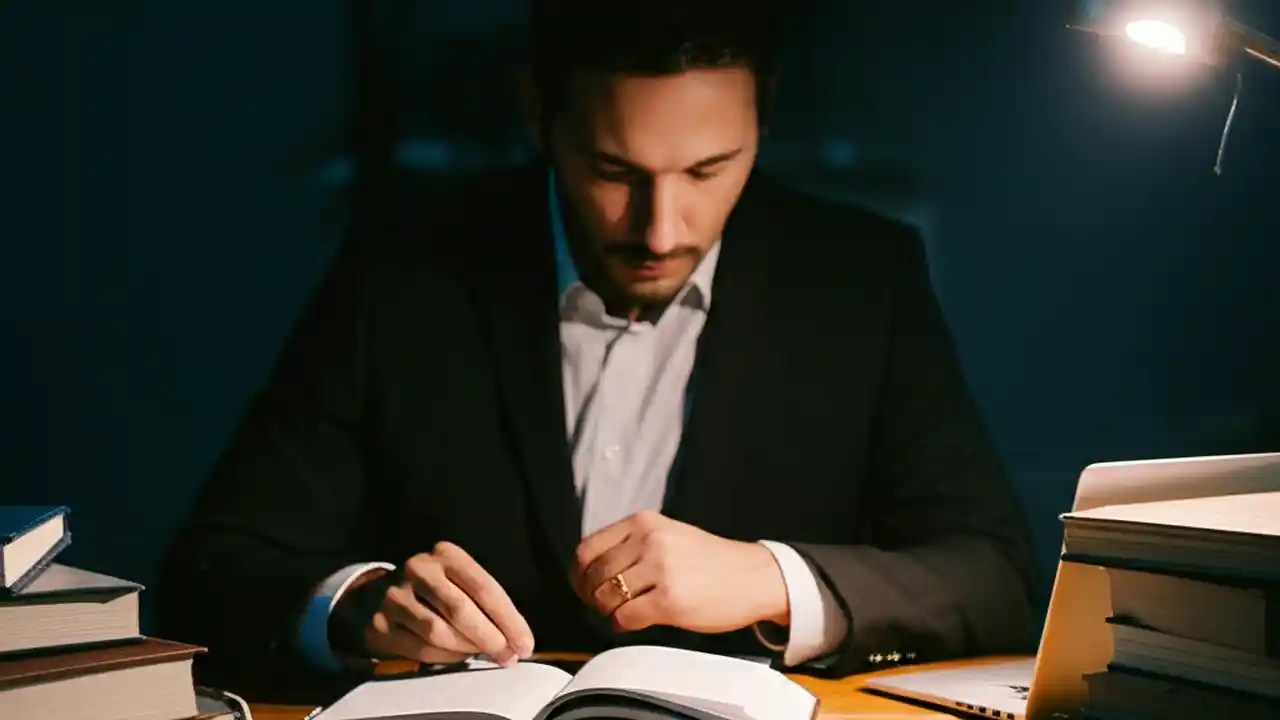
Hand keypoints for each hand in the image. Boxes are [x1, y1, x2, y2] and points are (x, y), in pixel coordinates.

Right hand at [333, 542, 534, 666]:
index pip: (483, 587)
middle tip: (508, 657)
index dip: (508, 619)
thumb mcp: (461, 582)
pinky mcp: (380, 624)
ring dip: (467, 649)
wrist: (380, 594)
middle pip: (461, 609)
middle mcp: (419, 569)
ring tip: (481, 654)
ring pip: (439, 632)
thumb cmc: (437, 590)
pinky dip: (444, 658)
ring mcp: (396, 596)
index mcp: (447, 554)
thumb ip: (486, 605)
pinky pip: (420, 648)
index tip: (525, 644)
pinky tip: (456, 657)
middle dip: (490, 638)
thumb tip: (515, 642)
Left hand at [571, 510, 788, 634]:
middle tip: (602, 607)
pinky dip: (623, 625)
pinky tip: (635, 623)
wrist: (753, 577)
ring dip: (608, 611)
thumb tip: (591, 573)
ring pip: (606, 597)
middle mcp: (649, 540)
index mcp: (644, 522)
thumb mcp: (669, 535)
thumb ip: (633, 545)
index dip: (579, 574)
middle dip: (591, 596)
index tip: (583, 587)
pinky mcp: (670, 600)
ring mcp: (660, 569)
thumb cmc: (710, 561)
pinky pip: (626, 617)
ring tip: (622, 613)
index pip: (588, 548)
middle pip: (594, 575)